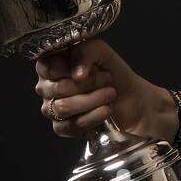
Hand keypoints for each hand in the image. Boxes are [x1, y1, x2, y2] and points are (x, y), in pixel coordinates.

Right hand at [34, 39, 163, 141]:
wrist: (132, 98)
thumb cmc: (114, 73)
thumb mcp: (102, 52)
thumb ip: (86, 52)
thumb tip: (76, 74)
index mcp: (52, 64)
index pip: (47, 67)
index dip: (71, 69)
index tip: (95, 68)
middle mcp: (47, 86)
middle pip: (58, 89)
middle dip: (89, 85)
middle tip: (108, 80)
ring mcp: (52, 108)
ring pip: (63, 108)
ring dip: (93, 100)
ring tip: (111, 94)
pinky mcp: (63, 127)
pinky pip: (69, 126)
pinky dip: (92, 117)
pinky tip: (106, 110)